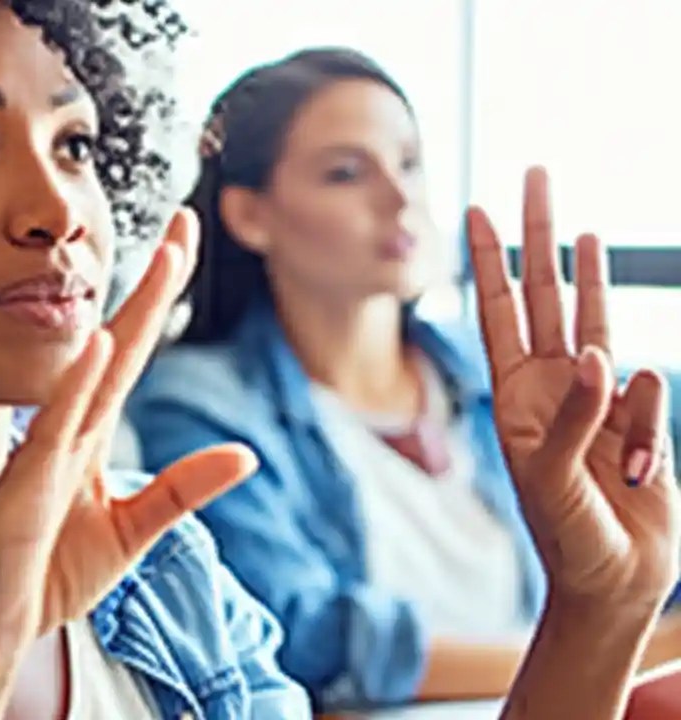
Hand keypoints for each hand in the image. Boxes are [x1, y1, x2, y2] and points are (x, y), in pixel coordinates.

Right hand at [0, 210, 255, 697]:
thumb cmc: (39, 580)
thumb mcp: (127, 533)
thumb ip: (180, 491)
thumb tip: (245, 455)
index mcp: (86, 438)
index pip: (128, 356)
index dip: (155, 302)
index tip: (180, 247)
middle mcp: (65, 433)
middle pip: (116, 346)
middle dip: (152, 285)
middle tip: (184, 225)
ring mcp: (43, 457)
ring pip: (91, 372)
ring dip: (129, 312)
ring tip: (163, 258)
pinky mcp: (25, 492)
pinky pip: (52, 430)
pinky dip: (74, 385)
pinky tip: (96, 343)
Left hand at [468, 166, 680, 615]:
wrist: (613, 579)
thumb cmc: (566, 534)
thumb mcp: (549, 477)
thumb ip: (573, 416)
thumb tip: (598, 354)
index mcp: (515, 394)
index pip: (496, 311)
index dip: (487, 260)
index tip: (474, 209)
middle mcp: (553, 382)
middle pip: (544, 293)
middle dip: (539, 236)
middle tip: (536, 177)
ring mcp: (600, 395)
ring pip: (597, 319)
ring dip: (592, 274)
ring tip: (584, 229)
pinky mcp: (642, 416)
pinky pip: (651, 391)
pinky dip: (648, 427)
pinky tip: (635, 470)